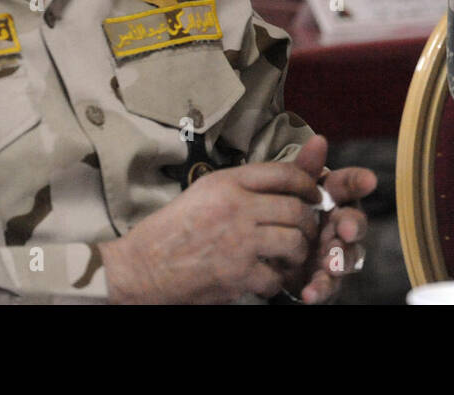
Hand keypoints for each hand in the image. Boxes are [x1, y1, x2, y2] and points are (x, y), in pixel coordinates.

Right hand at [101, 159, 320, 303]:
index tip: (313, 195)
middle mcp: (237, 206)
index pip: (284, 173)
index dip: (308, 183)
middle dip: (309, 222)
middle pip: (296, 209)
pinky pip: (276, 276)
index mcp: (227, 182)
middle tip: (307, 231)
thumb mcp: (205, 192)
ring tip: (290, 256)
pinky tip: (266, 277)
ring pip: (294, 242)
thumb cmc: (172, 229)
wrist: (139, 268)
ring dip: (298, 252)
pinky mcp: (237, 274)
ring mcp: (239, 241)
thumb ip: (245, 185)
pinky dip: (276, 281)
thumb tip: (289, 176)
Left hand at [291, 135, 377, 303]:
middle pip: (355, 224)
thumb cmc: (288, 210)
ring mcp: (335, 253)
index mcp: (334, 197)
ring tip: (329, 265)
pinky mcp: (324, 279)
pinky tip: (310, 293)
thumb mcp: (290, 189)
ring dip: (340, 262)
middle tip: (344, 229)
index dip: (359, 182)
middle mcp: (341, 224)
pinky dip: (320, 290)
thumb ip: (304, 168)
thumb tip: (318, 139)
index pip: (351, 185)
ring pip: (347, 258)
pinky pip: (328, 286)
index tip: (368, 180)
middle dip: (353, 227)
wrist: (268, 243)